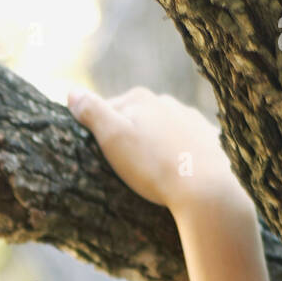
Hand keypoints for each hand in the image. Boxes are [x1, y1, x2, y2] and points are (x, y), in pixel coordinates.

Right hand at [67, 85, 252, 221]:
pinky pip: (187, 144)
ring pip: (164, 130)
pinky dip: (179, 154)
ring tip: (151, 172)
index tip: (97, 153)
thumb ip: (92, 112)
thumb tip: (72, 92)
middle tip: (122, 167)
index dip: (99, 130)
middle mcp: (167, 102)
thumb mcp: (113, 139)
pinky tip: (177, 172)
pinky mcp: (209, 140)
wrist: (205, 188)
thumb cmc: (154, 166)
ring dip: (155, 145)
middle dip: (128, 136)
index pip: (109, 109)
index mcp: (140, 99)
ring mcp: (192, 120)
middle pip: (137, 118)